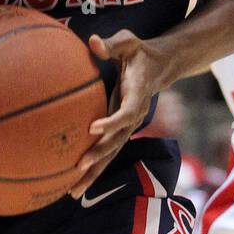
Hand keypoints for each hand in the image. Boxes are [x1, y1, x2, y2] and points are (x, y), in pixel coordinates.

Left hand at [69, 30, 166, 197]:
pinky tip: (76, 183)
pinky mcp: (122, 131)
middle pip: (119, 141)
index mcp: (137, 94)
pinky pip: (108, 152)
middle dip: (100, 155)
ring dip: (95, 172)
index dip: (112, 122)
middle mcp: (135, 115)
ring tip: (74, 190)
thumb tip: (93, 42)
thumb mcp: (128, 42)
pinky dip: (95, 169)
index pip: (127, 113)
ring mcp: (129, 126)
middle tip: (80, 165)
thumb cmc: (139, 51)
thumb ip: (111, 44)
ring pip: (112, 153)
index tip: (92, 128)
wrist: (160, 66)